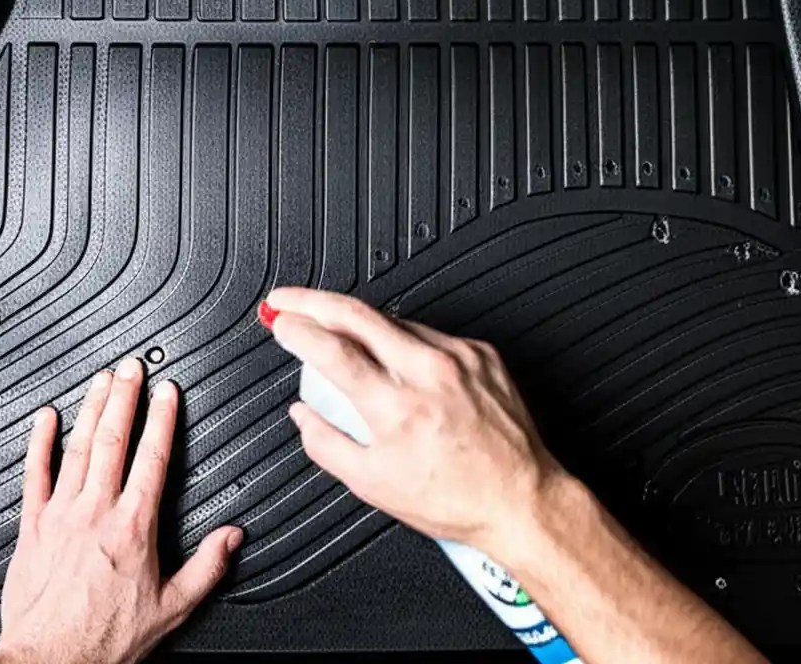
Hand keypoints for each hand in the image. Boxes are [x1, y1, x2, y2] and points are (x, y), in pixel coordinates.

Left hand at [0, 358, 242, 663]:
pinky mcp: (30, 527)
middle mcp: (96, 512)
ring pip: (77, 447)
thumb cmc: (105, 638)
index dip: (161, 419)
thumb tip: (232, 537)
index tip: (166, 392)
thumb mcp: (173, 608)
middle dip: (125, 398)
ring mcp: (60, 515)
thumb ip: (207, 567)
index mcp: (134, 527)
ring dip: (91, 409)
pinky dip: (39, 442)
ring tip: (101, 380)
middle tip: (132, 366)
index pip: (152, 458)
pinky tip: (44, 419)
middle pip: (113, 440)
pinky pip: (34, 474)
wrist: (51, 660)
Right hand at [264, 287, 566, 553]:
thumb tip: (303, 416)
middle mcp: (429, 372)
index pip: (332, 349)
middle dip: (311, 300)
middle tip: (287, 300)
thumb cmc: (457, 499)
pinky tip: (398, 360)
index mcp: (397, 407)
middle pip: (357, 314)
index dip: (296, 328)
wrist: (520, 499)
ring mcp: (459, 357)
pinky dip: (405, 341)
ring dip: (359, 322)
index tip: (279, 322)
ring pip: (394, 321)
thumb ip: (326, 444)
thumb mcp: (374, 485)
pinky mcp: (482, 353)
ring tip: (339, 336)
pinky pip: (430, 334)